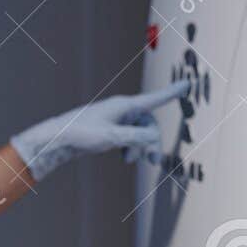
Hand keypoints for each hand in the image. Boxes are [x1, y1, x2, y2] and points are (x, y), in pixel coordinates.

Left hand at [9, 80, 187, 181]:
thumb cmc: (83, 134)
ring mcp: (116, 118)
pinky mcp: (110, 128)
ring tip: (130, 161)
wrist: (59, 138)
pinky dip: (131, 147)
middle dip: (152, 142)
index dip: (172, 93)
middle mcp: (122, 109)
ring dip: (140, 147)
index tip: (187, 84)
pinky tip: (124, 158)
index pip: (154, 99)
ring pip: (139, 132)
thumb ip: (136, 137)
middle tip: (153, 162)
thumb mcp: (112, 137)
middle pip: (149, 123)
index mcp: (124, 105)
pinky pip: (130, 136)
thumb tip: (154, 136)